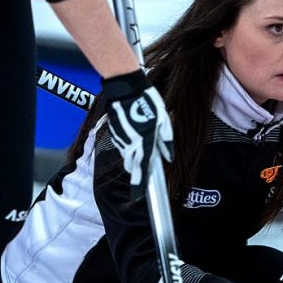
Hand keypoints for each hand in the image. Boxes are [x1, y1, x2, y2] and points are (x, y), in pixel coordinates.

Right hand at [99, 69, 172, 194]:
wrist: (126, 88)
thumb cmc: (148, 102)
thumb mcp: (163, 121)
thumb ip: (166, 141)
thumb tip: (168, 157)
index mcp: (145, 141)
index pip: (142, 167)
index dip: (139, 182)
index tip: (138, 194)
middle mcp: (131, 142)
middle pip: (131, 165)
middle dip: (135, 172)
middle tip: (140, 176)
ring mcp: (121, 138)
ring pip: (125, 156)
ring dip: (132, 158)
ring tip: (139, 150)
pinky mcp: (114, 132)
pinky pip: (121, 145)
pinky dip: (127, 146)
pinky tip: (133, 137)